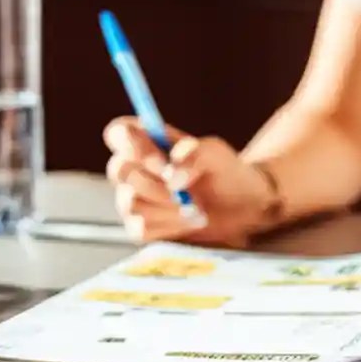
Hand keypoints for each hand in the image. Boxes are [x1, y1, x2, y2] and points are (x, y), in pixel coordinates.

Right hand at [103, 117, 275, 246]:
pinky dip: (170, 226)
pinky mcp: (142, 227)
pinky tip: (190, 221)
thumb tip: (171, 177)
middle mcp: (134, 168)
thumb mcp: (216, 154)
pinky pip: (141, 228)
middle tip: (183, 191)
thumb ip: (193, 155)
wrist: (243, 207)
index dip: (132, 146)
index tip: (161, 161)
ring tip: (196, 207)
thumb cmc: (225, 171)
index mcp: (147, 140)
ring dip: (167, 208)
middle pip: (119, 171)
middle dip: (154, 184)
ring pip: (130, 203)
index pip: (118, 132)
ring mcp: (133, 199)